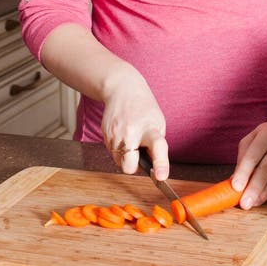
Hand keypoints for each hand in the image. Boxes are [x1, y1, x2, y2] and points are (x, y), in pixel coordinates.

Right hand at [100, 64, 168, 180]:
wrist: (122, 89)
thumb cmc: (144, 107)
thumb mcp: (157, 122)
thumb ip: (156, 145)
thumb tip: (153, 168)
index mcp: (149, 128)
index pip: (157, 147)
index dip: (160, 164)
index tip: (161, 177)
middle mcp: (131, 132)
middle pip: (129, 166)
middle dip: (133, 166)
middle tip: (138, 153)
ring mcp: (115, 134)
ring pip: (119, 162)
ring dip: (125, 156)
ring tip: (130, 138)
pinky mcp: (105, 135)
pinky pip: (112, 153)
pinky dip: (118, 149)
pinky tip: (122, 134)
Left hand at [230, 107, 266, 208]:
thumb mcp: (253, 138)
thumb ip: (243, 157)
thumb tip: (235, 180)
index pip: (254, 153)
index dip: (244, 171)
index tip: (236, 187)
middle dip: (255, 187)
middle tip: (244, 203)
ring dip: (266, 192)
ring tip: (254, 203)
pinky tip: (265, 198)